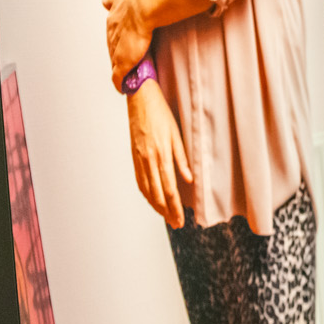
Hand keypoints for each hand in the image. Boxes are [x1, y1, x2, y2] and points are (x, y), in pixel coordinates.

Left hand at [102, 0, 149, 85]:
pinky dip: (120, 83)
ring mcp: (117, 49)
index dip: (117, 40)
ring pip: (115, 62)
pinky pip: (118, 77)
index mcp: (112, 19)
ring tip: (124, 75)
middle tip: (123, 61)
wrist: (143, 6)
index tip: (121, 44)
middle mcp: (112, 34)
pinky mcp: (123, 62)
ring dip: (119, 68)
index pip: (112, 33)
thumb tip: (104, 1)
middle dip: (117, 54)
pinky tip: (122, 88)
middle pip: (112, 48)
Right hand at [127, 78, 191, 226]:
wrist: (139, 99)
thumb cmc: (160, 113)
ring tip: (165, 217)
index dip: (175, 207)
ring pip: (147, 190)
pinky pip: (139, 181)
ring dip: (156, 206)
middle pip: (158, 194)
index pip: (169, 189)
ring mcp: (139, 159)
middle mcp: (148, 160)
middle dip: (167, 212)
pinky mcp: (134, 156)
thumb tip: (190, 180)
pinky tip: (151, 200)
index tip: (181, 219)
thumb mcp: (176, 134)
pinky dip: (146, 194)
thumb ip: (182, 158)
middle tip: (175, 224)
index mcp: (161, 155)